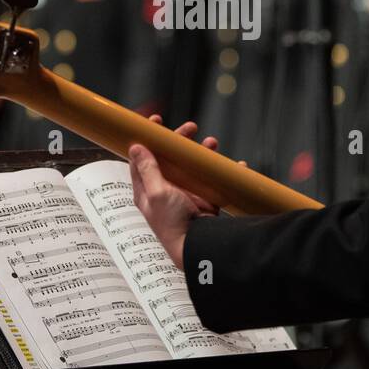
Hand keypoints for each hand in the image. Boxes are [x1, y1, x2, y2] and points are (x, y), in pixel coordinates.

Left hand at [129, 117, 221, 270]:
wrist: (197, 246)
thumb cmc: (172, 225)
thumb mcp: (156, 193)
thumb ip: (148, 170)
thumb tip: (136, 148)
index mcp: (147, 189)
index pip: (143, 158)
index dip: (148, 139)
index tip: (155, 122)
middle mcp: (165, 189)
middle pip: (169, 157)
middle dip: (179, 140)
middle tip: (190, 128)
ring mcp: (184, 194)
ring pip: (191, 165)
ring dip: (201, 152)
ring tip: (211, 143)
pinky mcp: (203, 199)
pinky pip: (212, 180)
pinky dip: (221, 171)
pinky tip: (233, 164)